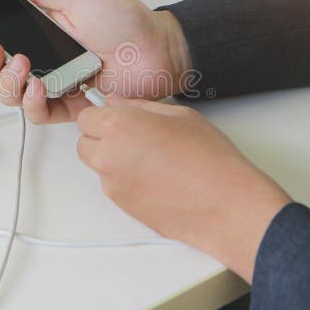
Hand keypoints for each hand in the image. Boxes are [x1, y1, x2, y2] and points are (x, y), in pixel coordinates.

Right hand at [0, 0, 192, 122]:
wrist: (159, 49)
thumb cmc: (125, 21)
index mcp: (41, 31)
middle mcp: (43, 58)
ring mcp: (55, 83)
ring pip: (12, 94)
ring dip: (7, 82)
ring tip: (21, 66)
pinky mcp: (70, 106)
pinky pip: (39, 112)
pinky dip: (32, 102)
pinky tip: (38, 86)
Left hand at [77, 99, 291, 282]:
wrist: (224, 205)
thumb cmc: (209, 160)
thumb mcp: (179, 115)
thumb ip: (139, 107)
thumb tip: (119, 103)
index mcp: (119, 125)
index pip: (86, 118)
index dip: (102, 117)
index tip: (116, 118)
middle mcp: (108, 155)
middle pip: (85, 143)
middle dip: (102, 139)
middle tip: (134, 138)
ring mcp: (112, 184)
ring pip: (98, 167)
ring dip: (113, 160)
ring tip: (151, 159)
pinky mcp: (122, 206)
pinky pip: (113, 187)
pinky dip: (126, 181)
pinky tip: (156, 178)